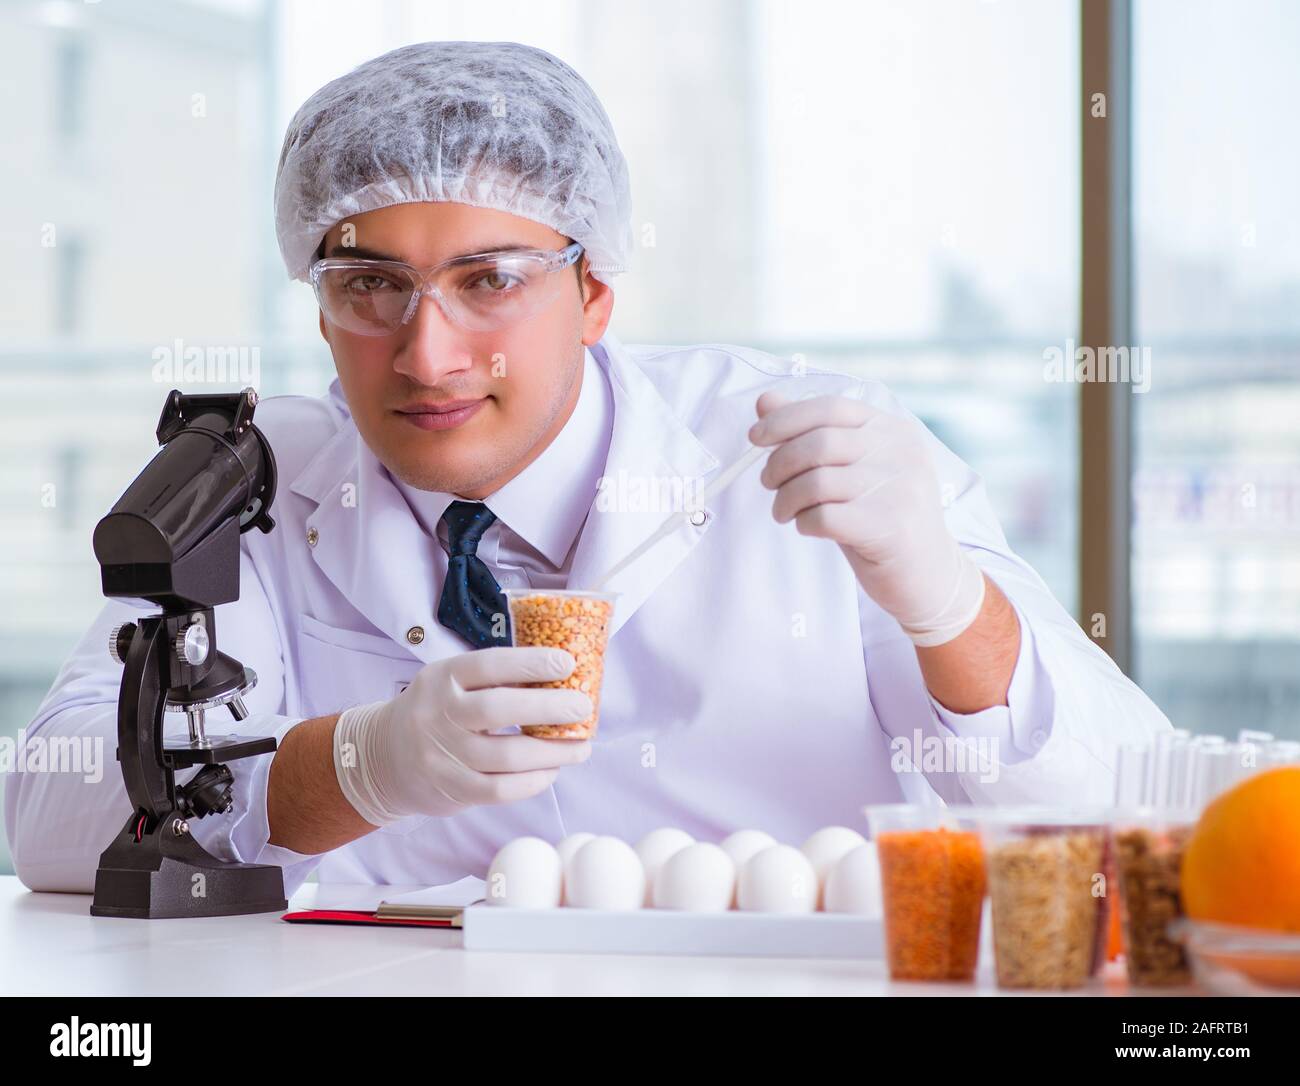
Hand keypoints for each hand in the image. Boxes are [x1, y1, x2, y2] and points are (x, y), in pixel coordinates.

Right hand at [332, 647, 593, 825]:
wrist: (384, 758)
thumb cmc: (436, 711)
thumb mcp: (451, 682)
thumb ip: (494, 679)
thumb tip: (562, 676)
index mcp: (442, 678)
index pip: (489, 664)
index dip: (530, 662)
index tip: (567, 663)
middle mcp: (438, 714)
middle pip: (500, 709)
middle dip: (550, 707)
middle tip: (583, 707)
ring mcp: (442, 755)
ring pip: (506, 755)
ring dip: (553, 752)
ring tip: (581, 746)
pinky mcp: (450, 789)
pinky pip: (500, 789)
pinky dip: (533, 781)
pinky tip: (551, 771)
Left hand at [749, 390, 985, 646]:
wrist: (929, 574)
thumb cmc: (879, 517)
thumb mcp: (850, 470)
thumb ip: (811, 434)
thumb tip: (765, 402)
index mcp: (892, 430)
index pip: (830, 408)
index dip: (786, 419)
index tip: (755, 437)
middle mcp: (900, 452)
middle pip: (818, 444)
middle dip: (778, 463)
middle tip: (769, 484)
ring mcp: (898, 488)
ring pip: (816, 482)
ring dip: (786, 499)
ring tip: (784, 512)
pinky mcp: (890, 526)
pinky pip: (824, 517)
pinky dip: (804, 523)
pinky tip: (808, 528)